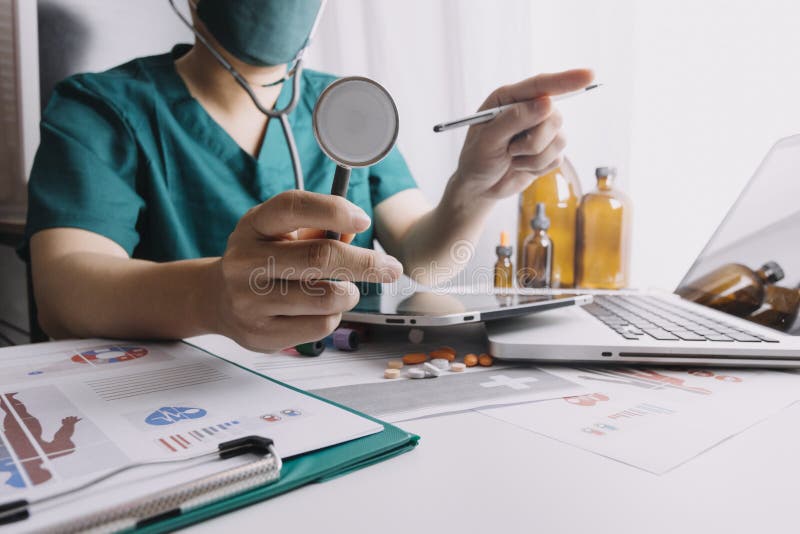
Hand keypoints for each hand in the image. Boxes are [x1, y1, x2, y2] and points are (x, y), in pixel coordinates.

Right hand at [209, 191, 402, 351]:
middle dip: (365, 263)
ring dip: (350, 294)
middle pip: (320, 257)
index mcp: (253, 226)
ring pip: (326, 297)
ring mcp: (249, 300)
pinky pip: (320, 325)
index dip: (334, 210)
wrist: (218, 299)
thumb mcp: (282, 233)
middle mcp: (245, 261)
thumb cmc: (263, 259)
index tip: (363, 220)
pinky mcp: (261, 334)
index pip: (293, 207)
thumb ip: (320, 228)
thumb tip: (355, 231)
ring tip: (347, 291)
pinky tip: (321, 311)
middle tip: (390, 268)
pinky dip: (333, 317)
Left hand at [451, 69, 593, 202]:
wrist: (479, 186)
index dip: (566, 80)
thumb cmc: (476, 158)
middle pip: (554, 116)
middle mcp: (528, 109)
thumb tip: (546, 103)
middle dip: (534, 140)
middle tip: (511, 150)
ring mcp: (541, 130)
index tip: (588, 75)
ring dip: (534, 156)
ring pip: (559, 139)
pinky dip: (537, 167)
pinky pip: (558, 157)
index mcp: (509, 98)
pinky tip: (520, 166)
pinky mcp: (548, 150)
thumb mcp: (488, 138)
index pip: (541, 85)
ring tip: (512, 158)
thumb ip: (514, 119)